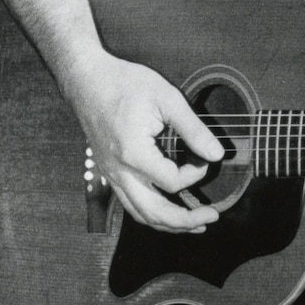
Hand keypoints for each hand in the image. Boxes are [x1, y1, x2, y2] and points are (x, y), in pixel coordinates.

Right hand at [67, 52, 225, 232]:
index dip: (195, 173)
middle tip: (212, 217)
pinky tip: (166, 211)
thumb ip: (193, 130)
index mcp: (134, 154)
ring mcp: (111, 175)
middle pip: (154, 212)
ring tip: (193, 224)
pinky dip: (150, 213)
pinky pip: (130, 203)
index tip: (205, 157)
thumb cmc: (126, 84)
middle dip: (185, 221)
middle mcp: (119, 172)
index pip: (172, 181)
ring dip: (167, 224)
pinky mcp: (109, 172)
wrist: (88, 79)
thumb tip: (216, 154)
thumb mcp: (167, 99)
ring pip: (139, 213)